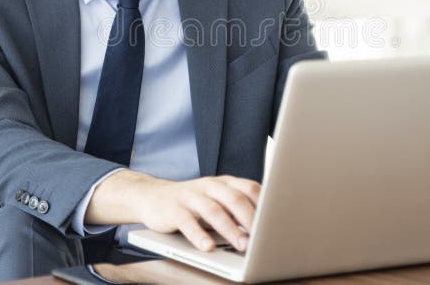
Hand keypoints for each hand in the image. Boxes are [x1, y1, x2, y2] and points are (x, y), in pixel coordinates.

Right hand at [137, 175, 260, 252]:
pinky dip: (199, 236)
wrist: (153, 197)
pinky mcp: (173, 209)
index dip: (264, 204)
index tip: (276, 222)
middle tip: (261, 238)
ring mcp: (190, 195)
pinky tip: (209, 248)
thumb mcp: (217, 201)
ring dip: (230, 229)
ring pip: (213, 210)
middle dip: (249, 219)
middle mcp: (209, 185)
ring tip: (242, 246)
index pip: (249, 188)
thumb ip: (236, 210)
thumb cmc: (193, 203)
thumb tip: (264, 229)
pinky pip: (187, 222)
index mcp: (224, 182)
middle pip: (234, 198)